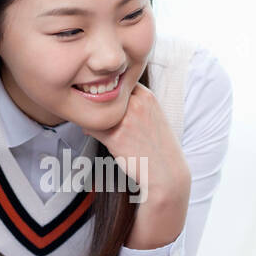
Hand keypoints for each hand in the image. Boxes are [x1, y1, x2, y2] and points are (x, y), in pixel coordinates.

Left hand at [87, 82, 191, 249]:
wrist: (166, 173)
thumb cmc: (158, 147)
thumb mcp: (153, 116)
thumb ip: (134, 104)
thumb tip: (107, 101)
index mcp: (147, 96)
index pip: (119, 83)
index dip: (110, 91)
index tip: (105, 101)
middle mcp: (136, 104)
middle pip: (105, 92)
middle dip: (97, 101)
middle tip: (92, 110)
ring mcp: (125, 120)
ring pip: (96, 109)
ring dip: (90, 115)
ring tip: (93, 124)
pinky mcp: (114, 137)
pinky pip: (92, 126)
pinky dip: (89, 129)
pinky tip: (91, 133)